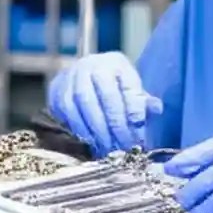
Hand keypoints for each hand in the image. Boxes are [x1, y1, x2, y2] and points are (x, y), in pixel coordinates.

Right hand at [46, 52, 163, 156]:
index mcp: (116, 63)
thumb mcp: (131, 89)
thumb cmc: (111, 86)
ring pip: (84, 104)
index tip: (140, 136)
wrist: (82, 76)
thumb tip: (156, 108)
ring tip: (108, 149)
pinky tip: (91, 141)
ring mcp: (72, 75)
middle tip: (124, 147)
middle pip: (106, 97)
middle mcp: (92, 64)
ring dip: (97, 130)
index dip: (135, 114)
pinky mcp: (57, 89)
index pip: (129, 88)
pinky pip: (67, 112)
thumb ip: (143, 100)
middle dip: (116, 126)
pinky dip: (79, 129)